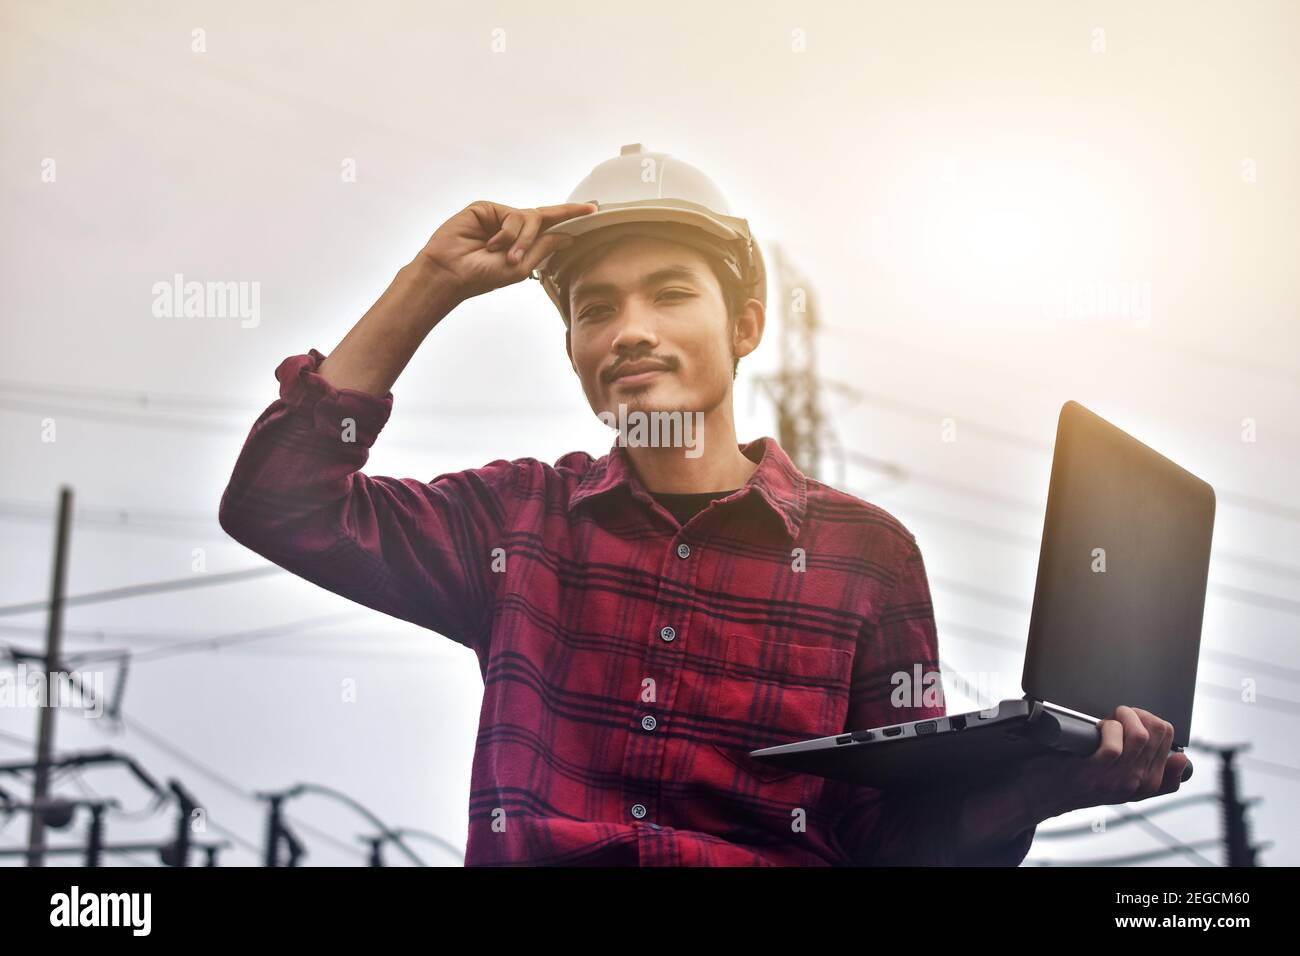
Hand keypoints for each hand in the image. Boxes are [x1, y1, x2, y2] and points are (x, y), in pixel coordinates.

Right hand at [415, 200, 596, 301]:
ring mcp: (498, 217)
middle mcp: (512, 228)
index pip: (549, 227)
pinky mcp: (485, 208)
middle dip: (566, 214)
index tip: (594, 210)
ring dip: (524, 239)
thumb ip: (543, 248)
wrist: (451, 273)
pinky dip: (507, 234)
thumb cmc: (481, 276)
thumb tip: (567, 236)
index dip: (570, 218)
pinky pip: (511, 216)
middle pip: (543, 216)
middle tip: (590, 209)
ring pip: (529, 218)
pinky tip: (492, 245)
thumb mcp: (520, 267)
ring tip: (509, 257)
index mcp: (521, 244)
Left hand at [1015, 705, 1188, 820]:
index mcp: (1149, 784)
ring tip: (1108, 721)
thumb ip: (1157, 774)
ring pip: (1140, 737)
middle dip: (1137, 713)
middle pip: (1158, 732)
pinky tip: (1097, 730)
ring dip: (1122, 717)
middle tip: (1117, 717)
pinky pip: (1113, 746)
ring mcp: (1116, 780)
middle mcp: (1136, 784)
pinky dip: (1107, 729)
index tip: (1130, 720)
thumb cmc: (1079, 778)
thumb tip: (1182, 758)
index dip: (1149, 718)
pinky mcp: (1093, 773)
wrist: (1043, 793)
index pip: (1171, 738)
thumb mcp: (1123, 780)